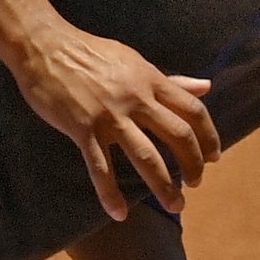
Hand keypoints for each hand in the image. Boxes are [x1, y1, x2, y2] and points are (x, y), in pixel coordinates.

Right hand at [10, 25, 220, 221]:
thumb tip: (206, 87)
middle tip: (196, 183)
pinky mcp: (82, 128)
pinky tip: (118, 214)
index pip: (193, 111)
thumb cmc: (90, 53)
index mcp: (151, 80)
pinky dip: (110, 194)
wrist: (44, 46)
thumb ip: (171, 81)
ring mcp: (109, 115)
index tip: (214, 157)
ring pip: (146, 156)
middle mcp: (136, 99)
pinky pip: (100, 167)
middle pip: (178, 135)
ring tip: (176, 206)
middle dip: (193, 164)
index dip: (209, 137)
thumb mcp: (136, 62)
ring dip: (164, 186)